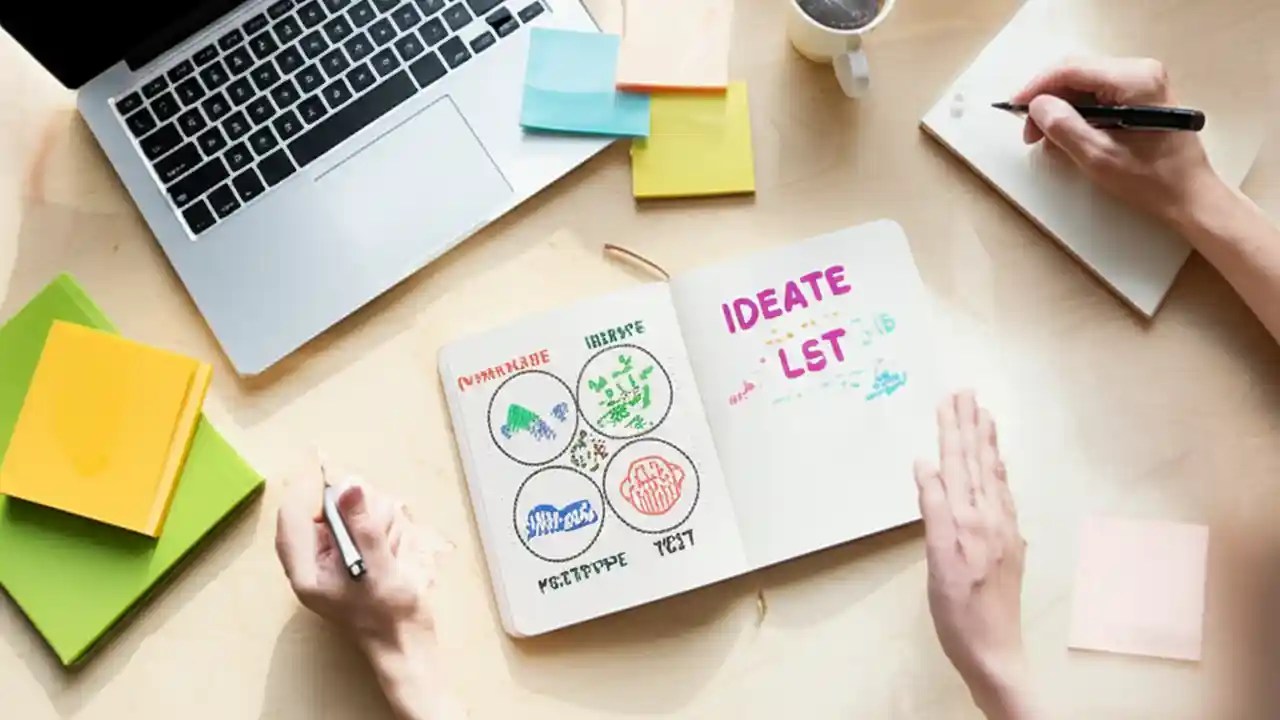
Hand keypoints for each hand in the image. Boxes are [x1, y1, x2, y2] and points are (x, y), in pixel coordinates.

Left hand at [275, 462, 461, 719]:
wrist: (408, 648)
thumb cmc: (390, 618)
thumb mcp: (379, 569)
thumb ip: (364, 526)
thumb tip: (350, 486)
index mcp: (306, 571)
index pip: (293, 515)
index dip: (310, 487)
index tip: (333, 467)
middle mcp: (312, 565)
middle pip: (322, 512)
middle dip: (356, 510)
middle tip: (381, 524)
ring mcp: (331, 563)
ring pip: (346, 517)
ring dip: (374, 521)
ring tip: (393, 548)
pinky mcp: (349, 560)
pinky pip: (361, 528)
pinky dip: (380, 530)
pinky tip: (394, 551)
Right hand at [914, 393, 1034, 719]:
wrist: (994, 651)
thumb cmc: (957, 611)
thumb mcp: (936, 561)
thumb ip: (933, 509)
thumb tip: (926, 464)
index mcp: (969, 518)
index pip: (958, 463)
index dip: (952, 429)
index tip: (951, 398)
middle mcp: (990, 518)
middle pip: (978, 463)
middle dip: (971, 426)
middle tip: (968, 393)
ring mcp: (1003, 530)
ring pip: (993, 476)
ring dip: (987, 443)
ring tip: (985, 416)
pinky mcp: (1009, 544)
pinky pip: (1002, 495)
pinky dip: (997, 472)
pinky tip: (996, 466)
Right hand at [1013, 56, 1225, 226]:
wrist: (1188, 195)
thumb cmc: (1151, 180)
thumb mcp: (1099, 157)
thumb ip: (1064, 127)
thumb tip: (1038, 105)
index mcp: (1135, 80)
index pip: (1072, 69)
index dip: (1037, 87)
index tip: (1015, 107)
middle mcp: (1141, 71)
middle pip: (1077, 72)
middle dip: (1047, 99)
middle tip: (1029, 131)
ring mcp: (1143, 80)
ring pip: (1084, 82)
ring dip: (1059, 106)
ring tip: (1045, 136)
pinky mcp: (1141, 93)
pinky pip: (1097, 92)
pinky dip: (1076, 110)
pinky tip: (1066, 131)